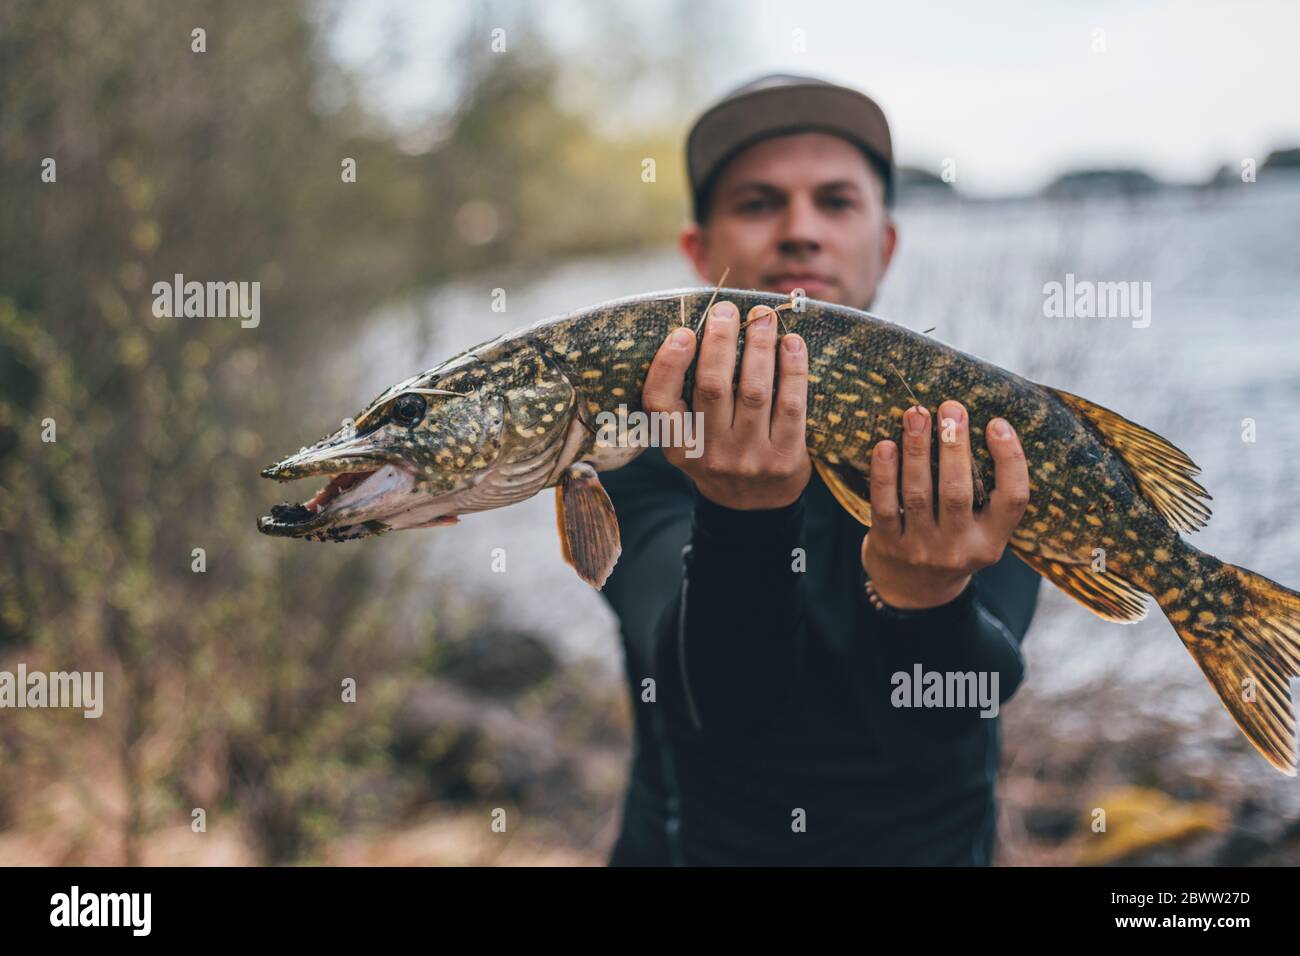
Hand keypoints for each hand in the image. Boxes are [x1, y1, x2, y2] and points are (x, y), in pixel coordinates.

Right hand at [642, 300, 811, 509]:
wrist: (754, 507)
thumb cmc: (719, 453)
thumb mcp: (690, 439)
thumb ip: (688, 397)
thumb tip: (703, 330)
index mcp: (678, 447)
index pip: (660, 403)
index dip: (668, 365)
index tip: (683, 332)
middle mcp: (710, 454)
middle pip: (712, 387)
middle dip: (720, 341)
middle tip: (728, 310)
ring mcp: (748, 458)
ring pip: (753, 390)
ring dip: (759, 346)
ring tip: (763, 317)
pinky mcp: (784, 458)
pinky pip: (790, 405)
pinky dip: (792, 369)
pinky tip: (792, 344)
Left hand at [861, 401, 1029, 609]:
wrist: (912, 593)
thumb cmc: (951, 544)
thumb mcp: (980, 532)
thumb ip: (984, 493)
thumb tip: (977, 424)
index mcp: (992, 542)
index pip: (1013, 499)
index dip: (1010, 460)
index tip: (998, 423)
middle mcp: (959, 548)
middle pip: (959, 490)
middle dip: (954, 445)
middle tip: (951, 408)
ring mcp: (921, 550)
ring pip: (919, 493)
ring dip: (917, 450)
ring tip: (916, 414)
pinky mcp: (888, 546)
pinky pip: (885, 505)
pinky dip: (884, 473)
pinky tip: (885, 446)